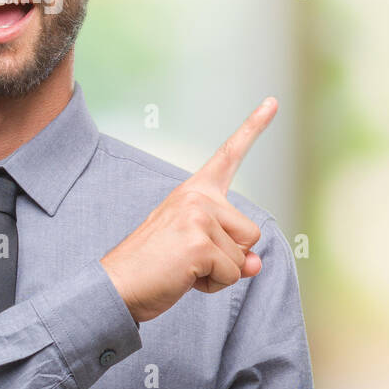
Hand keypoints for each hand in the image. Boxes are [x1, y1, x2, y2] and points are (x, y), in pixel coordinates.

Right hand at [100, 97, 277, 322]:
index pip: (229, 154)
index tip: (273, 101)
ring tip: (184, 268)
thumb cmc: (155, 268)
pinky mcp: (200, 244)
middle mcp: (198, 197)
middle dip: (230, 256)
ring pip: (243, 257)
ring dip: (221, 273)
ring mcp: (198, 217)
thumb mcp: (200, 251)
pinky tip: (184, 278)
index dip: (254, 127)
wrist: (115, 287)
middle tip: (189, 259)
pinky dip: (213, 285)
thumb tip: (257, 263)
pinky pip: (232, 274)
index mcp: (195, 191)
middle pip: (251, 233)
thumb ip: (232, 250)